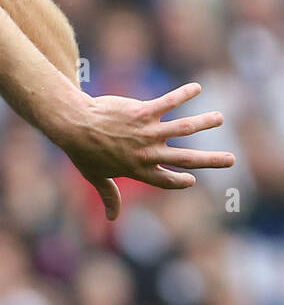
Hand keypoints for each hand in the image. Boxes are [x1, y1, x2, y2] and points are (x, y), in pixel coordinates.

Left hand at [55, 82, 231, 220]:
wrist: (73, 124)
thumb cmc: (82, 150)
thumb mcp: (95, 176)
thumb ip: (109, 195)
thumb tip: (112, 218)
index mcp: (138, 169)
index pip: (166, 180)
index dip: (179, 182)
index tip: (192, 180)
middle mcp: (148, 153)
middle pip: (186, 158)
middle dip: (211, 160)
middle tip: (232, 159)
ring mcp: (148, 132)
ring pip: (184, 128)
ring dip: (204, 122)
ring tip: (220, 117)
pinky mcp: (143, 112)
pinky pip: (168, 102)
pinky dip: (183, 94)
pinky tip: (196, 87)